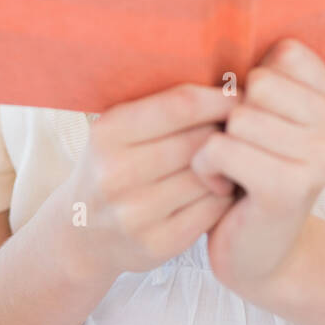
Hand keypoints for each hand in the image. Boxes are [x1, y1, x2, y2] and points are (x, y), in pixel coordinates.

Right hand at [68, 83, 235, 278]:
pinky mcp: (156, 245)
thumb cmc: (113, 166)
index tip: (241, 95)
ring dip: (228, 167)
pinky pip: (212, 211)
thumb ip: (162, 106)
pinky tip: (220, 188)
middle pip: (199, 142)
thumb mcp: (118, 129)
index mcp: (108, 133)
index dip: (220, 98)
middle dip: (227, 133)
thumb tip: (228, 79)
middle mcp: (116, 173)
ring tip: (232, 159)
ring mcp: (135, 213)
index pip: (181, 105)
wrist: (80, 235)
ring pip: (209, 177)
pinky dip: (224, 197)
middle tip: (244, 129)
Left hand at [189, 39, 324, 297]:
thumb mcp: (269, 116)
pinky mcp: (288, 188)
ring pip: (237, 115)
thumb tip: (223, 22)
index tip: (263, 119)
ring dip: (217, 143)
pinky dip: (206, 167)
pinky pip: (219, 147)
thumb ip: (266, 75)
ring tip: (234, 170)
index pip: (284, 54)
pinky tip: (223, 187)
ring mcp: (322, 159)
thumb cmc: (255, 169)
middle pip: (258, 83)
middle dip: (235, 114)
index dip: (255, 83)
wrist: (259, 251)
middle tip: (246, 151)